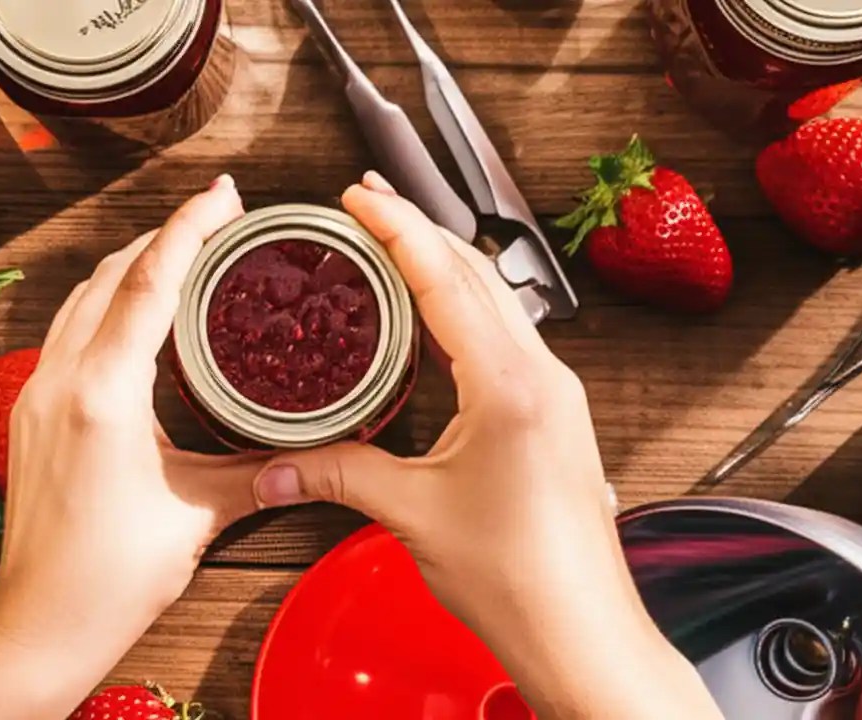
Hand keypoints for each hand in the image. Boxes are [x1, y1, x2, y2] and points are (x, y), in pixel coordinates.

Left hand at [0, 175, 266, 705]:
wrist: (38, 625)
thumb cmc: (106, 580)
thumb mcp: (198, 513)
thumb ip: (258, 470)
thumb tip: (306, 451)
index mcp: (102, 396)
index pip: (149, 285)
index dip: (188, 230)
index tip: (221, 197)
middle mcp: (58, 383)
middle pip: (111, 276)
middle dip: (163, 237)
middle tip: (215, 218)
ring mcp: (35, 396)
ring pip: (82, 300)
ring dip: (130, 267)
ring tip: (180, 254)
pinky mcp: (29, 415)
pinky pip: (68, 332)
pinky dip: (106, 305)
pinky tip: (135, 317)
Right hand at [252, 172, 720, 718]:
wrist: (581, 631)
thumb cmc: (522, 579)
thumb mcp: (413, 515)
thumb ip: (340, 475)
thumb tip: (279, 465)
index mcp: (509, 386)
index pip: (445, 280)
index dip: (396, 228)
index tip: (359, 198)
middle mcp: (543, 377)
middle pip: (476, 275)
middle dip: (418, 230)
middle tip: (367, 205)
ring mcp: (556, 395)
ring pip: (497, 302)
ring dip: (444, 266)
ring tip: (393, 246)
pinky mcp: (555, 417)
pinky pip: (507, 338)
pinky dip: (464, 310)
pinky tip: (435, 319)